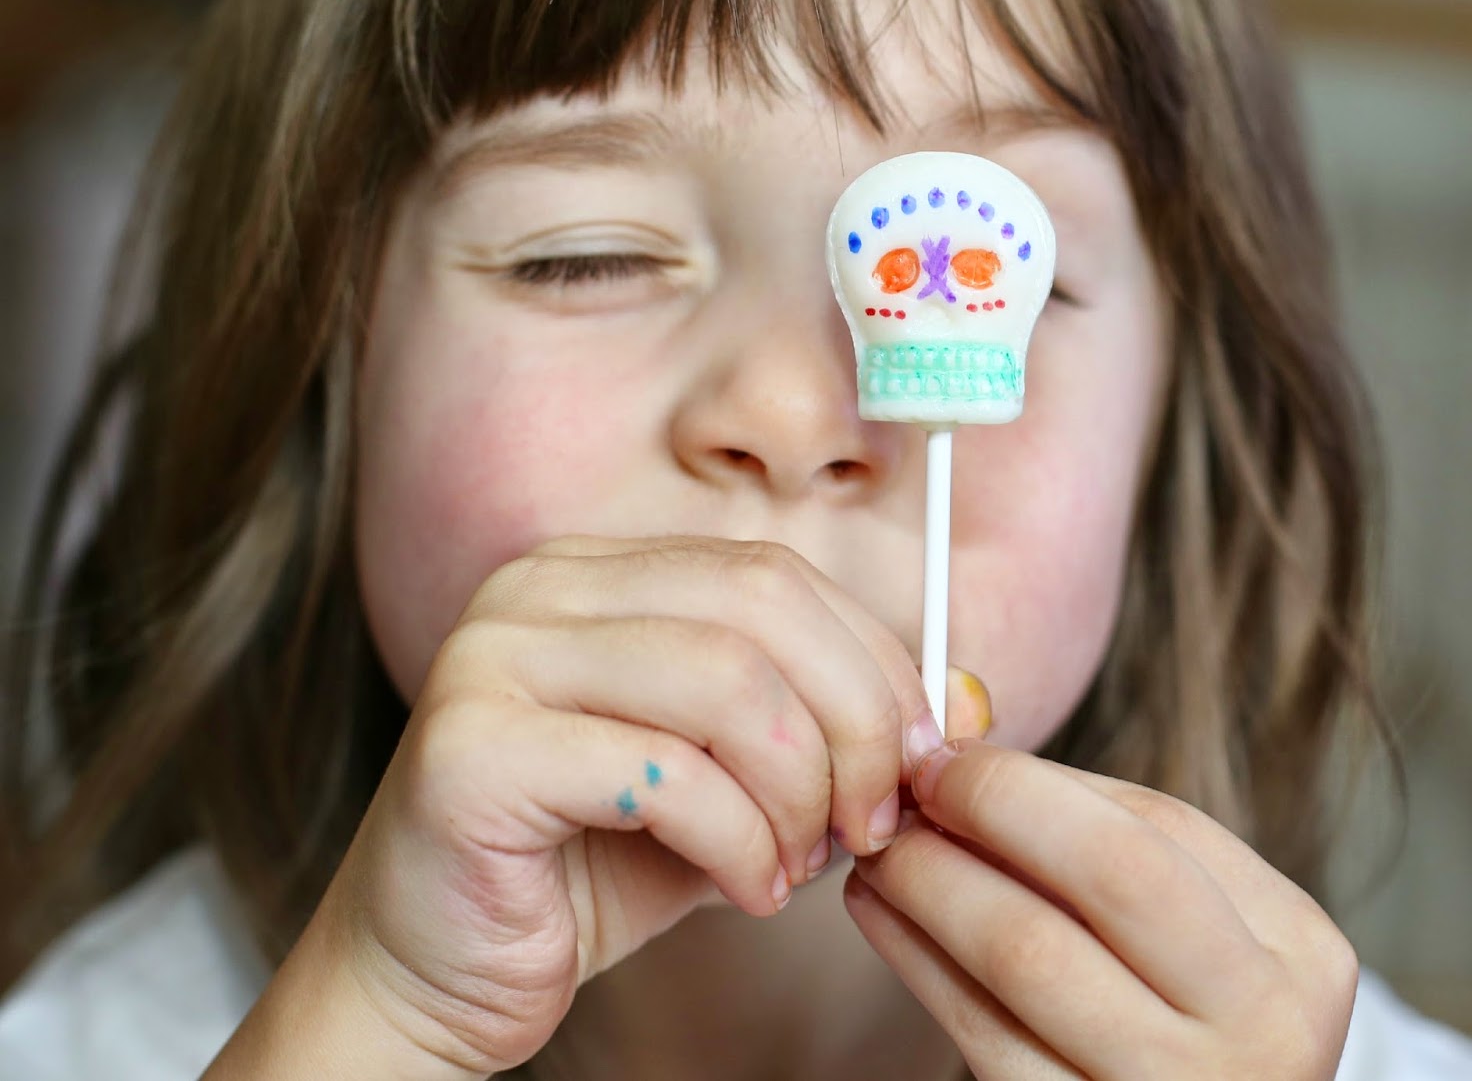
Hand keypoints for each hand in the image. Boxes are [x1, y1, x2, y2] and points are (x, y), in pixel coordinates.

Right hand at [309, 536, 987, 1075]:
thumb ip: (827, 730)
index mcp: (596, 572)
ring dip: (799, 789)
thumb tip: (967, 702)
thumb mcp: (734, 784)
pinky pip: (664, 775)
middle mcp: (536, 587)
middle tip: (876, 820)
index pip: (775, 573)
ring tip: (802, 865)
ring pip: (724, 681)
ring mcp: (492, 655)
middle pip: (761, 604)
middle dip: (853, 718)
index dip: (871, 661)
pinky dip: (740, 843)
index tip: (920, 758)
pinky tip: (749, 892)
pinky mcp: (468, 748)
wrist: (429, 974)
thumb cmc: (588, 870)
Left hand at [844, 740, 1358, 1079]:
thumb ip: (1094, 829)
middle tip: (911, 782)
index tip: (947, 751)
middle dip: (990, 807)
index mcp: (1296, 951)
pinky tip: (882, 914)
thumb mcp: (1185, 921)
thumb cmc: (1176, 1004)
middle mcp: (1261, 1030)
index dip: (1031, 782)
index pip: (1155, 830)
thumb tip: (960, 742)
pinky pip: (984, 1036)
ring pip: (1026, 955)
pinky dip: (916, 959)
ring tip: (881, 845)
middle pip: (1108, 873)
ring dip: (929, 879)